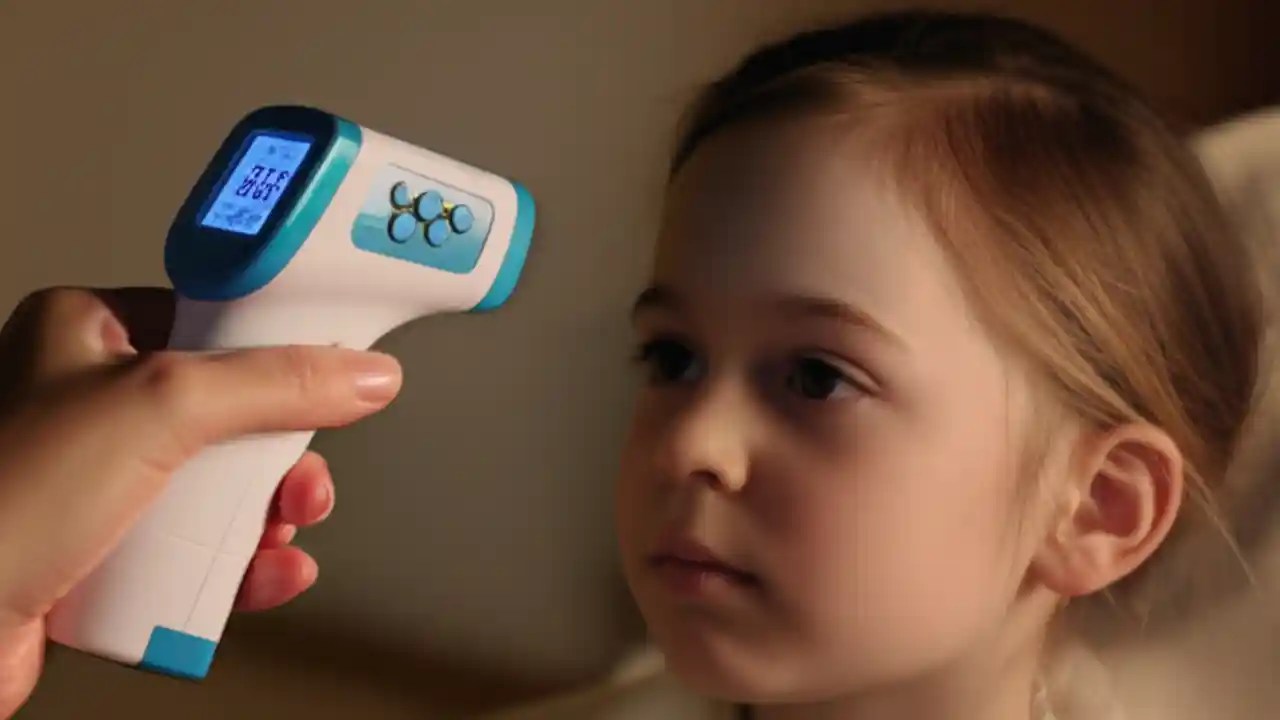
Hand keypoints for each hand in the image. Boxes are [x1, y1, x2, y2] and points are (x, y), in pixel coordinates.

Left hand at [0, 287, 401, 715]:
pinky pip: (198, 547)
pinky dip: (242, 563)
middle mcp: (93, 401)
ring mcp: (99, 480)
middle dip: (282, 456)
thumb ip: (273, 383)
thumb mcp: (158, 407)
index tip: (337, 371)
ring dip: (269, 515)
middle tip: (302, 481)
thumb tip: (363, 374)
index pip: (216, 319)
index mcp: (87, 332)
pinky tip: (265, 574)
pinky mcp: (107, 549)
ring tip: (283, 535)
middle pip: (233, 413)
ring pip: (222, 487)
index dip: (282, 349)